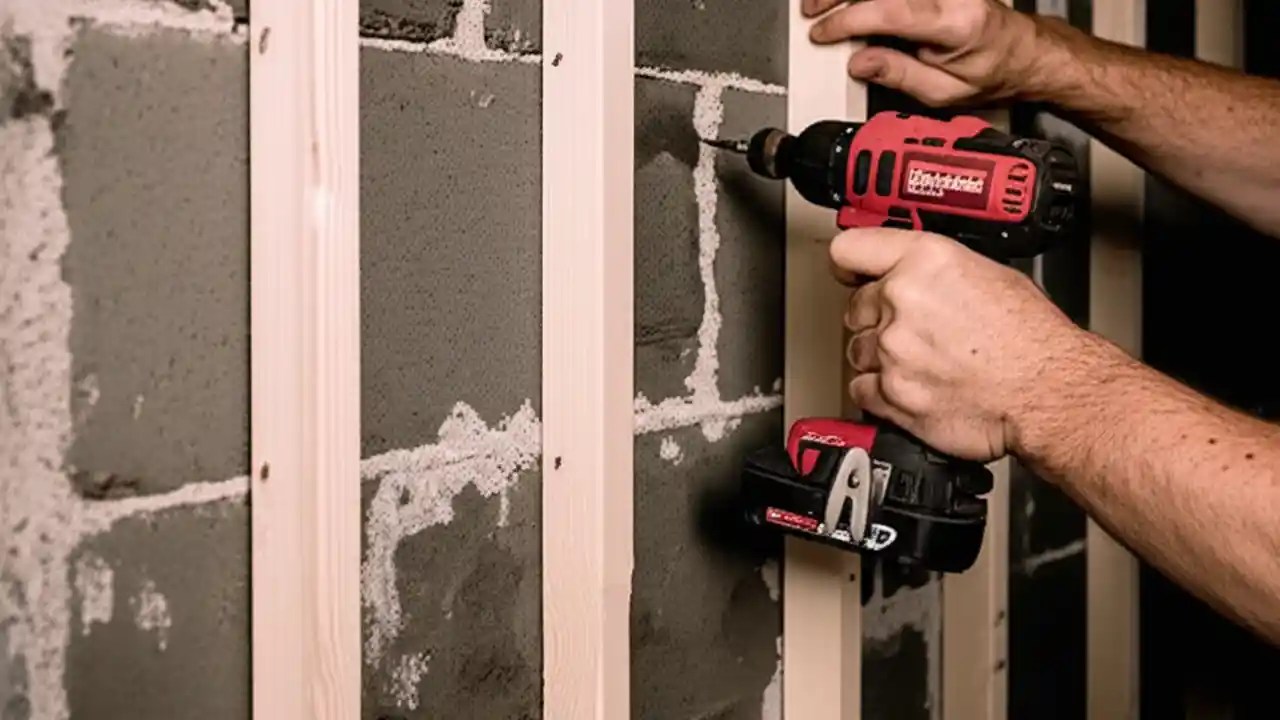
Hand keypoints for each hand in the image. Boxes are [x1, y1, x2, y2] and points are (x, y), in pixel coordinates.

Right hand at [801, 0, 1050, 106]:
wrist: (1023, 53)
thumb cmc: (992, 72)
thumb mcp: (944, 92)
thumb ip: (898, 75)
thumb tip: (860, 63)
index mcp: (956, 22)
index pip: (890, 11)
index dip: (847, 20)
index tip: (823, 33)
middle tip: (812, 12)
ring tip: (821, 2)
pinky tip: (847, 0)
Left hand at [831, 227, 1082, 461]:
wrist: (1049, 392)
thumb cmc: (1033, 339)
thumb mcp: (990, 274)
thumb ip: (935, 270)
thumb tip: (913, 273)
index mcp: (924, 261)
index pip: (850, 249)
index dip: (849, 263)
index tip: (849, 272)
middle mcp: (902, 300)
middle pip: (856, 305)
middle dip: (878, 316)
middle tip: (913, 328)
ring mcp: (892, 349)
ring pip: (857, 349)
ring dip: (880, 356)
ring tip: (922, 361)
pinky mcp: (890, 394)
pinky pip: (861, 389)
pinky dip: (880, 391)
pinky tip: (912, 385)